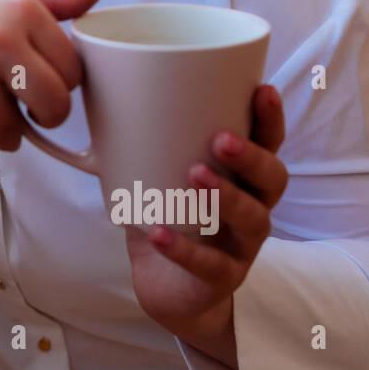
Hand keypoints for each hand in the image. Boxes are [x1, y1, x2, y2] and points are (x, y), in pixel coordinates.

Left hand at [123, 84, 287, 369]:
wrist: (167, 286)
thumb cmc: (168, 215)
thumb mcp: (160, 172)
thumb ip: (143, 134)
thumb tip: (95, 82)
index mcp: (244, 177)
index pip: (269, 143)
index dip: (270, 118)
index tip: (261, 89)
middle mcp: (254, 208)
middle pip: (273, 179)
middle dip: (251, 157)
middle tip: (221, 139)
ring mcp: (242, 247)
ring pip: (252, 220)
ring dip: (226, 196)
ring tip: (195, 175)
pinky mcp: (223, 279)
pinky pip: (210, 265)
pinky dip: (184, 249)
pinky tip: (158, 233)